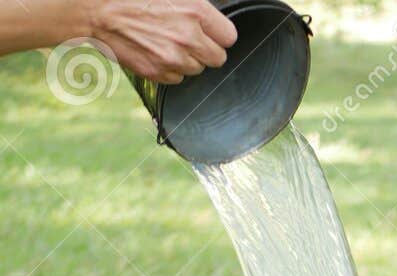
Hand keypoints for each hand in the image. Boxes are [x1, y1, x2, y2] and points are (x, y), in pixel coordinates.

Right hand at [87, 0, 237, 83]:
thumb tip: (208, 17)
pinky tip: (156, 50)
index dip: (219, 34)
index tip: (211, 32)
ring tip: (167, 41)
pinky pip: (177, 78)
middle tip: (189, 38)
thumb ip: (194, 5)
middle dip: (207, 50)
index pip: (229, 37)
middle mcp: (188, 37)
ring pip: (197, 70)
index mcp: (195, 11)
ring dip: (187, 59)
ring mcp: (173, 58)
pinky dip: (170, 68)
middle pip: (218, 59)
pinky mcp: (158, 73)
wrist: (97, 9)